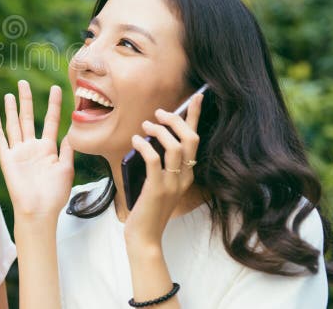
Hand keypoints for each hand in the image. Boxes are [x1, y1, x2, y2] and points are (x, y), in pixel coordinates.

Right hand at [0, 80, 73, 219]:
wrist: (38, 211)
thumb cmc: (54, 195)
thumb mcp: (66, 169)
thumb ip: (67, 149)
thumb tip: (72, 131)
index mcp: (48, 149)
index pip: (51, 121)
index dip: (54, 105)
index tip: (57, 88)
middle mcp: (32, 147)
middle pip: (28, 118)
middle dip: (26, 100)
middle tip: (23, 82)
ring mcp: (19, 152)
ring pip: (14, 126)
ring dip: (11, 110)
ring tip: (9, 95)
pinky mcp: (8, 160)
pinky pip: (1, 141)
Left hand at [124, 93, 203, 251]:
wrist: (144, 235)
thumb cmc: (147, 206)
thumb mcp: (158, 181)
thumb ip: (159, 161)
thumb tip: (149, 135)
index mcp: (187, 173)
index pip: (195, 139)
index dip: (195, 116)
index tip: (196, 96)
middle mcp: (184, 176)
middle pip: (189, 139)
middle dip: (175, 120)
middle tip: (158, 113)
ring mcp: (172, 183)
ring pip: (174, 146)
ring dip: (159, 131)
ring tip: (144, 126)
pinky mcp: (157, 188)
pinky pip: (154, 159)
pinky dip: (144, 146)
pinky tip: (135, 141)